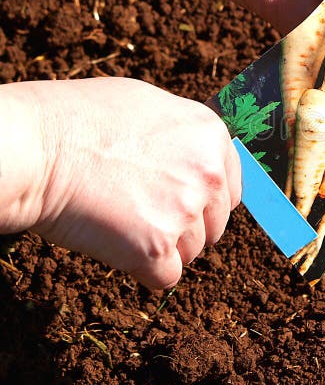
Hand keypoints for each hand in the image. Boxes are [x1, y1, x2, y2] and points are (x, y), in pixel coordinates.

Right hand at [2, 78, 240, 289]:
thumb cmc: (77, 120)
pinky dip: (142, 270)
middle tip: (141, 213)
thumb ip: (183, 137)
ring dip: (161, 248)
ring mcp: (185, 211)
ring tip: (120, 222)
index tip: (178, 204)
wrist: (35, 148)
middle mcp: (208, 174)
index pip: (230, 189)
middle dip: (184, 226)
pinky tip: (115, 245)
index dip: (204, 202)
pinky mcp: (157, 246)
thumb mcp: (148, 106)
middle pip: (214, 224)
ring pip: (191, 252)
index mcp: (211, 135)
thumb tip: (198, 159)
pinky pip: (166, 277)